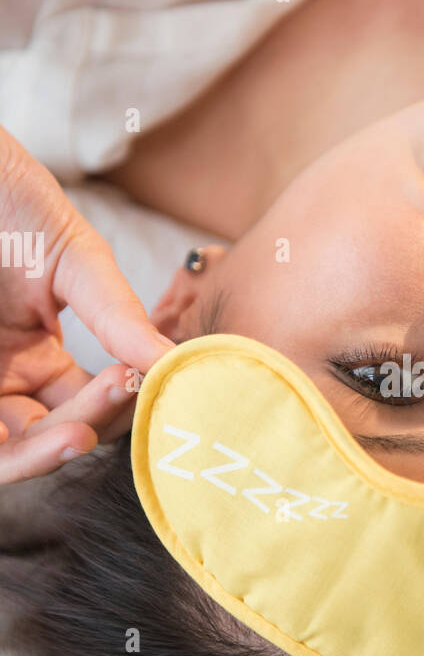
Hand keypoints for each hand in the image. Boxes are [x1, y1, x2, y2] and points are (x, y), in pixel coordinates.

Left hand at [0, 125, 172, 482]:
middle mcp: (8, 378)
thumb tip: (175, 363)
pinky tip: (38, 437)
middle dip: (88, 427)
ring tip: (76, 437)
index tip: (144, 377)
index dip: (120, 405)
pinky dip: (9, 453)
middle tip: (117, 392)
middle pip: (54, 435)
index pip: (89, 408)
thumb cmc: (13, 203)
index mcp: (40, 358)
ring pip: (12, 449)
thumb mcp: (79, 261)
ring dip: (45, 453)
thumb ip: (122, 316)